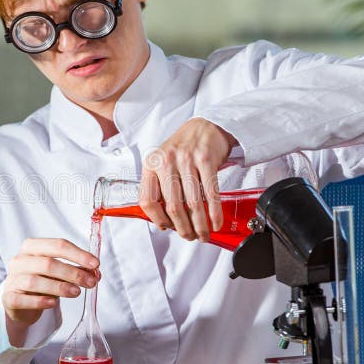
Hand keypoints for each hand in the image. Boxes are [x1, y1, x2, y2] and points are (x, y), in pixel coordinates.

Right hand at [2, 238, 98, 342]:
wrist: (20, 301)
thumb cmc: (42, 281)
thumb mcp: (59, 273)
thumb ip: (76, 270)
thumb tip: (95, 273)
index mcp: (32, 247)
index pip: (57, 245)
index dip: (78, 254)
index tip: (95, 264)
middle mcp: (20, 260)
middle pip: (48, 263)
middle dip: (72, 272)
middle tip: (90, 282)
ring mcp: (12, 279)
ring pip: (35, 281)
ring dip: (59, 287)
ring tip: (76, 292)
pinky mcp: (8, 298)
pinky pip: (22, 299)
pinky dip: (38, 301)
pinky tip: (52, 303)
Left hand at [139, 117, 236, 240]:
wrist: (205, 126)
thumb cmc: (183, 149)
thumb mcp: (163, 164)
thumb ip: (160, 189)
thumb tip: (164, 222)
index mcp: (151, 164)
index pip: (147, 200)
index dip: (157, 219)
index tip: (167, 227)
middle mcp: (166, 161)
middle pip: (172, 206)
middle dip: (183, 228)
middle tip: (190, 236)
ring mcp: (186, 159)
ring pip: (192, 203)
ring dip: (200, 224)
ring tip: (203, 234)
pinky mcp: (206, 159)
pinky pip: (210, 193)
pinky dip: (214, 212)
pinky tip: (216, 222)